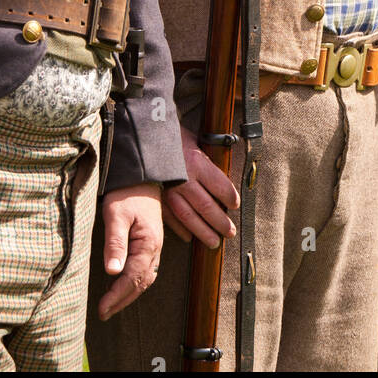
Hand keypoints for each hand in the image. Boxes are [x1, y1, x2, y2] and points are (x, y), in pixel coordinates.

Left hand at [97, 183, 162, 321]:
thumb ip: (115, 242)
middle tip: (103, 312)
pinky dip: (135, 282)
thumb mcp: (116, 215)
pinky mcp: (150, 241)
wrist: (141, 174)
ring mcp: (155, 245)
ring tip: (111, 304)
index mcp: (148, 243)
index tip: (102, 309)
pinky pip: (146, 269)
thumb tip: (113, 272)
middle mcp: (155, 248)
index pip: (133, 278)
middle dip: (122, 300)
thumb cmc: (127, 192)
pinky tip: (122, 283)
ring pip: (145, 277)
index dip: (117, 296)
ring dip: (129, 293)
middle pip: (141, 282)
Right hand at [161, 124, 239, 249]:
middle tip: (230, 232)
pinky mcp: (157, 197)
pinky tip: (189, 237)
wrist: (142, 135)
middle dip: (220, 222)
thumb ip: (207, 158)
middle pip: (207, 206)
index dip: (230, 198)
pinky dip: (180, 229)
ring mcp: (169, 190)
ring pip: (189, 216)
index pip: (220, 186)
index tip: (235, 205)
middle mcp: (185, 179)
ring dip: (203, 231)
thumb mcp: (195, 139)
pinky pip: (170, 218)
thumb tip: (221, 174)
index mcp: (197, 163)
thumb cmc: (171, 135)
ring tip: (214, 242)